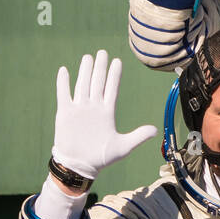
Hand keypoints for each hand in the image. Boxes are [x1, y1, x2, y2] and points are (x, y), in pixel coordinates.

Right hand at [52, 52, 157, 178]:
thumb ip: (138, 136)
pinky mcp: (65, 113)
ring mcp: (79, 109)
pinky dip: (63, 83)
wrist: (79, 166)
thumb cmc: (100, 158)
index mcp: (107, 112)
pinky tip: (64, 70)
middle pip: (97, 82)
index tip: (118, 61)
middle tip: (102, 52)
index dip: (115, 75)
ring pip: (82, 84)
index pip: (112, 88)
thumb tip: (156, 130)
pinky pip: (64, 94)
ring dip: (85, 71)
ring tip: (88, 57)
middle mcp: (93, 107)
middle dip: (100, 67)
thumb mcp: (123, 147)